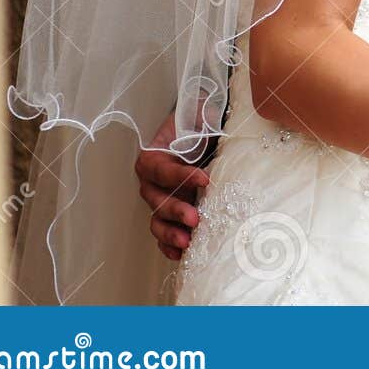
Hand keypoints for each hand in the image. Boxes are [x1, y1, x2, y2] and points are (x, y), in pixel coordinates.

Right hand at [134, 113, 209, 260]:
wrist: (204, 130)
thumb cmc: (200, 122)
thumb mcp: (200, 115)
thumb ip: (202, 120)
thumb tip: (216, 125)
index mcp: (153, 156)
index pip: (162, 169)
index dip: (180, 176)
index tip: (205, 179)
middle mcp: (152, 181)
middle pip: (157, 199)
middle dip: (175, 210)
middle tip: (195, 218)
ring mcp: (161, 199)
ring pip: (158, 220)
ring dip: (171, 233)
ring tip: (188, 241)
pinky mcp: (172, 211)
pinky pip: (164, 232)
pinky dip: (169, 244)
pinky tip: (182, 253)